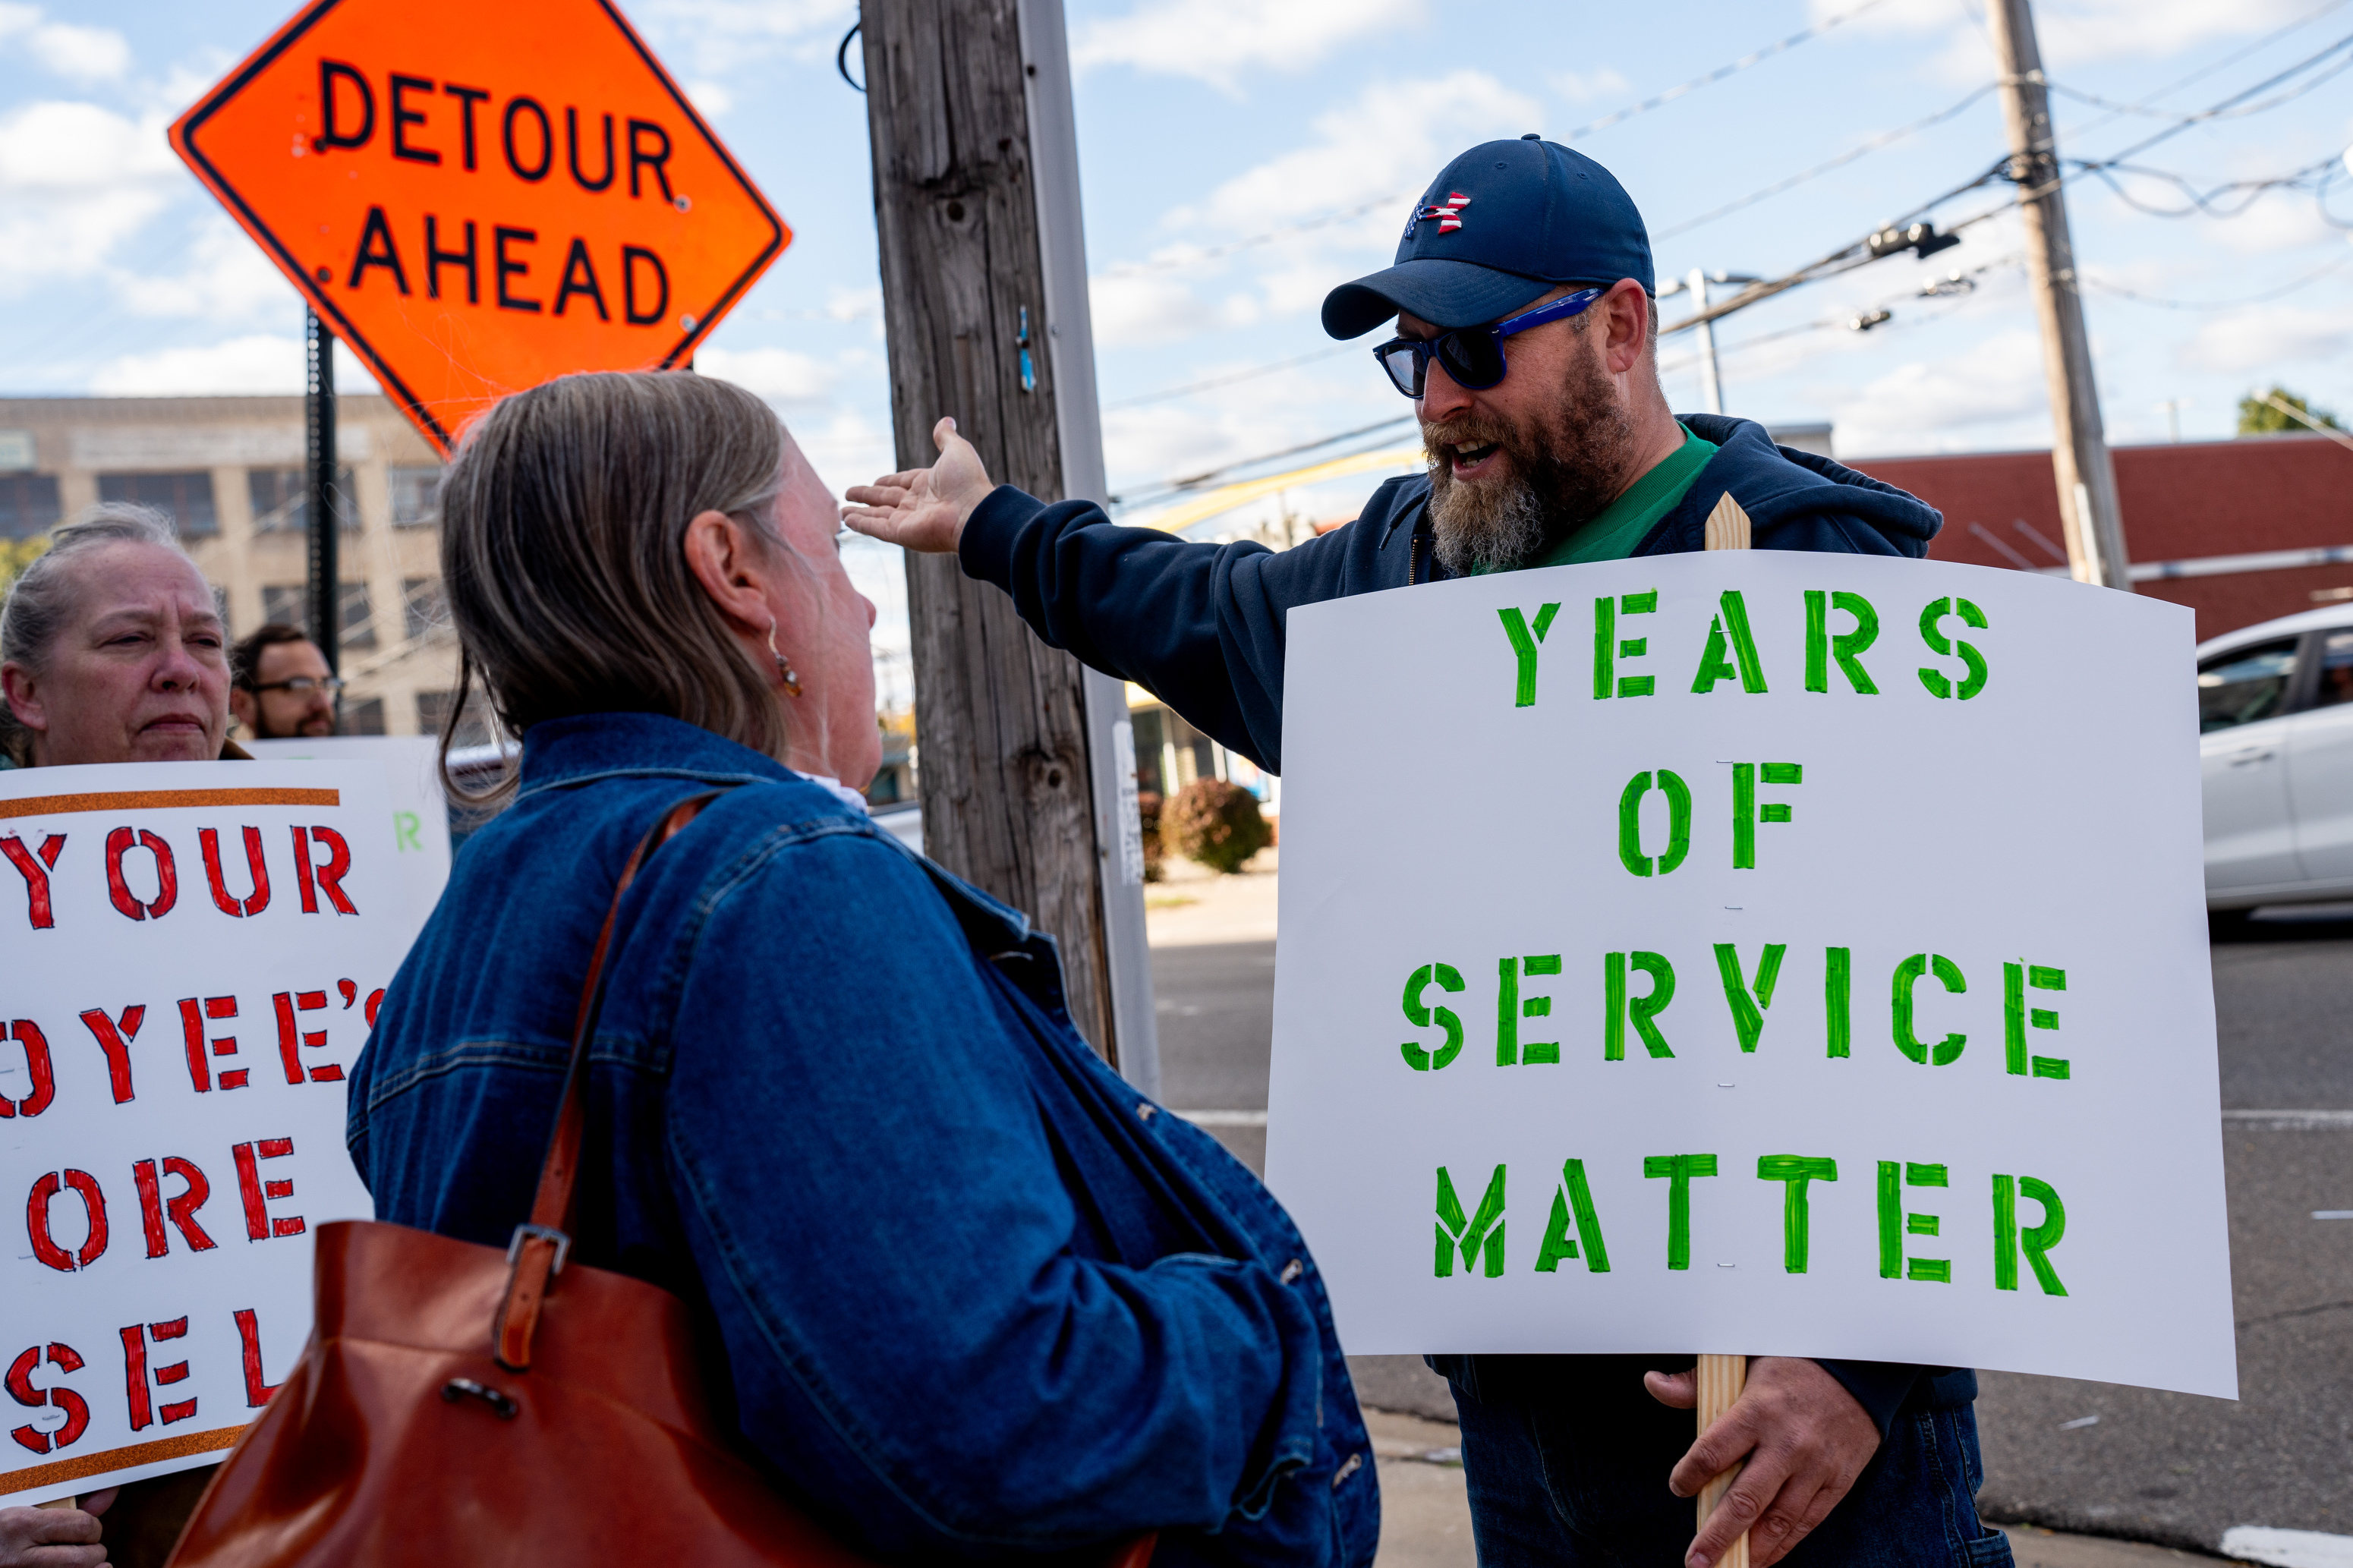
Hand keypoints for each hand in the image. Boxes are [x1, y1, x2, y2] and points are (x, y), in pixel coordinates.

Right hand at [0, 1488, 116, 1567]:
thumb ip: (68, 1505)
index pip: (83, 1527)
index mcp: (22, 1526)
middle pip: (82, 1559)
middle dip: (94, 1553)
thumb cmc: (1, 1530)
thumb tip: (108, 1494)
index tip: (87, 1529)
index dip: (92, 1528)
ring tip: (84, 1562)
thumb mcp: (25, 1511)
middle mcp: (19, 1557)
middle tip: (89, 1549)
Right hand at [841, 416, 995, 553]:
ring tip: (843, 511)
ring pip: (877, 515)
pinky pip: (876, 528)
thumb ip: (946, 437)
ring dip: (860, 513)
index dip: (888, 481)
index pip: (902, 482)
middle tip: (850, 493)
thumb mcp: (957, 450)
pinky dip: (861, 524)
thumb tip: (946, 420)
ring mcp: (908, 520)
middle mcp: (917, 504)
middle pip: (886, 499)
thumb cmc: (968, 482)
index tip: (876, 480)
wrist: (973, 512)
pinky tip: (847, 520)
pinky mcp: (901, 533)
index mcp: (928, 485)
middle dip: (868, 496)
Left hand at [1644, 1358, 1878, 1567]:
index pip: (1712, 1453)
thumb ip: (1697, 1382)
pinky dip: (1783, 1545)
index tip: (1678, 1487)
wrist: (1860, 1369)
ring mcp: (1815, 1467)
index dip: (1689, 1476)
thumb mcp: (1744, 1360)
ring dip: (1750, 1551)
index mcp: (1757, 1411)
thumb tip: (1654, 1384)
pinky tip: (1762, 1558)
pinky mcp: (1837, 1481)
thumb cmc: (1792, 1363)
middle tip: (1695, 1562)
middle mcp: (1787, 1444)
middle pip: (1744, 1501)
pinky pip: (1807, 1522)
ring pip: (1778, 1521)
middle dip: (1716, 1536)